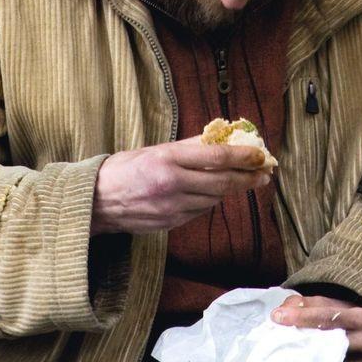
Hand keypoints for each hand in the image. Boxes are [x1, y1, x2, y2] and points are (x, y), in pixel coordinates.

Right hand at [92, 140, 271, 235]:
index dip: (243, 156)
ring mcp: (171, 208)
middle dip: (247, 178)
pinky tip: (211, 194)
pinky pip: (198, 212)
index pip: (216, 157)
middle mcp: (172, 184)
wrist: (96, 202)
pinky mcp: (170, 224)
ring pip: (213, 199)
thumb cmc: (124, 169)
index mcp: (168, 159)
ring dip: (229, 190)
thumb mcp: (155, 149)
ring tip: (241, 180)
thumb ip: (189, 146)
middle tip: (265, 173)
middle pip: (222, 183)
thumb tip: (221, 137)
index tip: (261, 154)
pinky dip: (208, 201)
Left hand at [274, 293, 361, 361]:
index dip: (303, 315)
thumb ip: (313, 304)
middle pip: (327, 338)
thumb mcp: (339, 304)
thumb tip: (286, 308)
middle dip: (299, 331)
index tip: (278, 315)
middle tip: (274, 326)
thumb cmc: (352, 318)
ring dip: (301, 349)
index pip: (331, 317)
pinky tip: (294, 357)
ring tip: (280, 342)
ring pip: (325, 357)